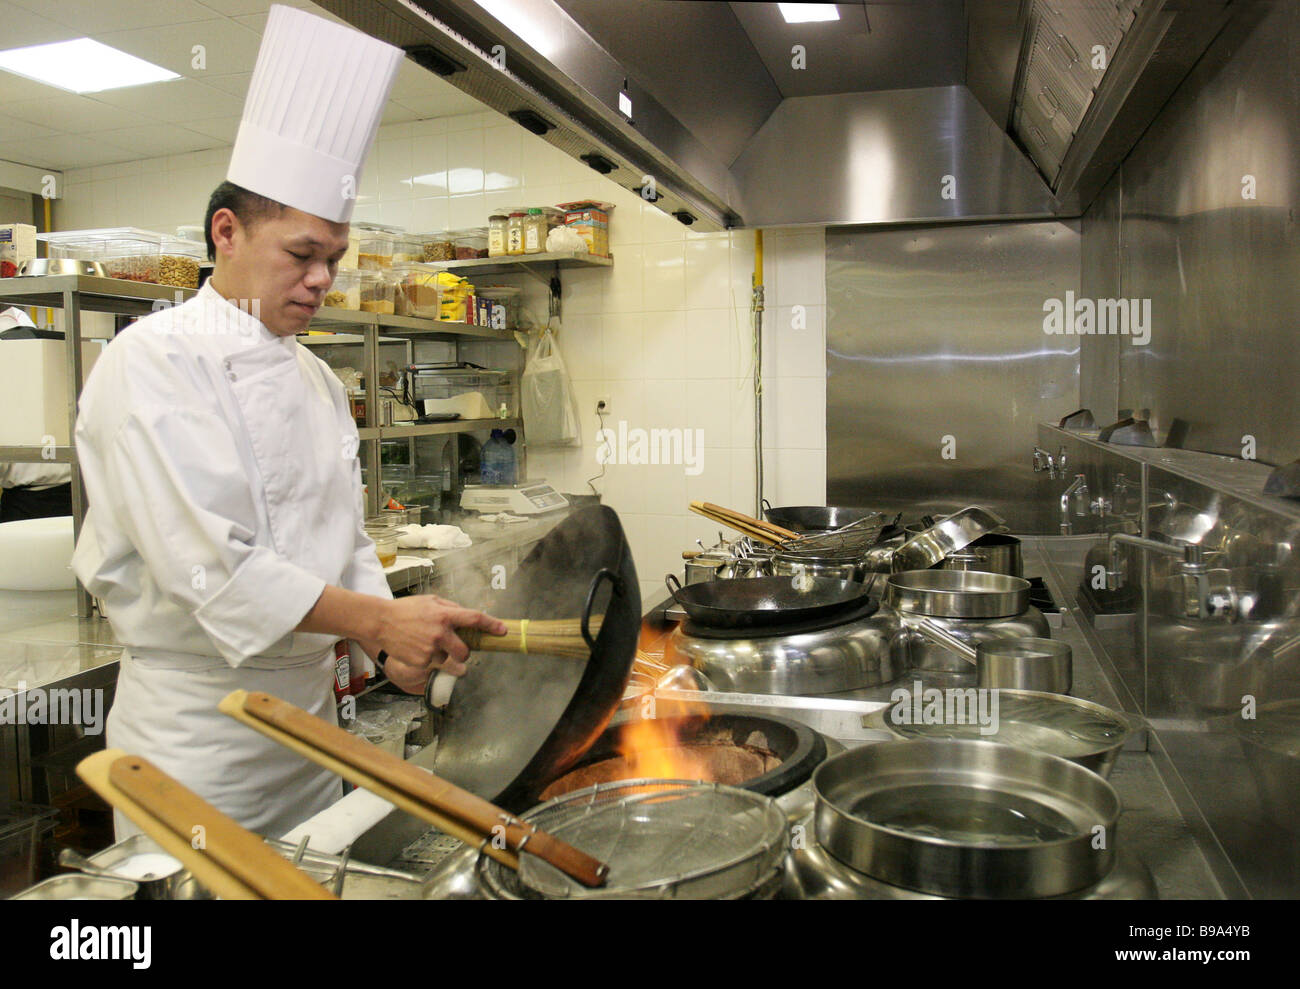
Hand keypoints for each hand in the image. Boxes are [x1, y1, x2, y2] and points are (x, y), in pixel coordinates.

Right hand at [371, 597, 506, 692]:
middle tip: (458, 649)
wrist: (380, 621)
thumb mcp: (431, 601)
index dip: (491, 625)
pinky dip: (428, 660)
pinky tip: (417, 648)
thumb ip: (450, 608)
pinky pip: (433, 664)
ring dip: (443, 656)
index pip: (475, 619)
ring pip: (448, 660)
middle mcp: (440, 633)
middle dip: (464, 653)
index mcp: (445, 615)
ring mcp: (431, 649)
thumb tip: (467, 616)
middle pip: (465, 651)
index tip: (502, 630)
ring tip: (427, 644)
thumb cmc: (406, 609)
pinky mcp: (421, 661)